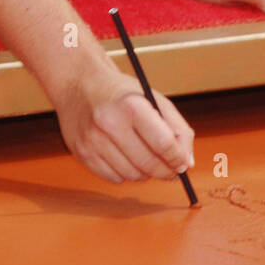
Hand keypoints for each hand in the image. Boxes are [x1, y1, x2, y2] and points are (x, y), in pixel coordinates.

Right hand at [53, 58, 194, 185]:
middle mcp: (109, 123)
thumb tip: (187, 163)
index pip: (163, 143)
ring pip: (133, 175)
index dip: (177, 158)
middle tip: (171, 170)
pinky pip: (114, 178)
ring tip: (146, 158)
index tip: (182, 163)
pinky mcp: (82, 153)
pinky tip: (125, 157)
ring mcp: (93, 140)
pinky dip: (126, 173)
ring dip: (146, 173)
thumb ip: (177, 128)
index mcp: (131, 105)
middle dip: (166, 171)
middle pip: (149, 164)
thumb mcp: (153, 99)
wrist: (78, 85)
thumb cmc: (121, 94)